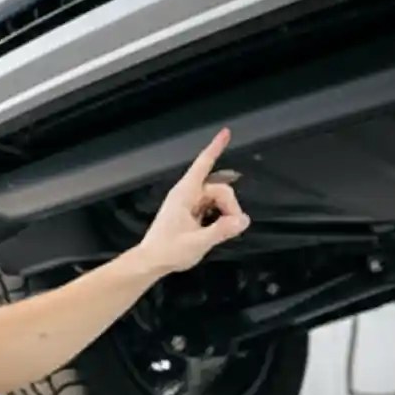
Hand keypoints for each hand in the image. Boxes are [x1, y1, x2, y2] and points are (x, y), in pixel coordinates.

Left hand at [135, 128, 250, 273]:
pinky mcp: (191, 213)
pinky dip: (219, 217)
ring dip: (225, 213)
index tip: (226, 132)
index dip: (215, 148)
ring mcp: (189, 204)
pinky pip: (213, 208)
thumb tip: (243, 220)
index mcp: (184, 194)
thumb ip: (221, 230)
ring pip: (218, 200)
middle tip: (232, 228)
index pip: (203, 165)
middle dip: (230, 206)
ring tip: (219, 233)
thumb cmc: (168, 251)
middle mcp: (187, 195)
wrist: (151, 262)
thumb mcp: (197, 243)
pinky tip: (215, 230)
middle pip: (220, 189)